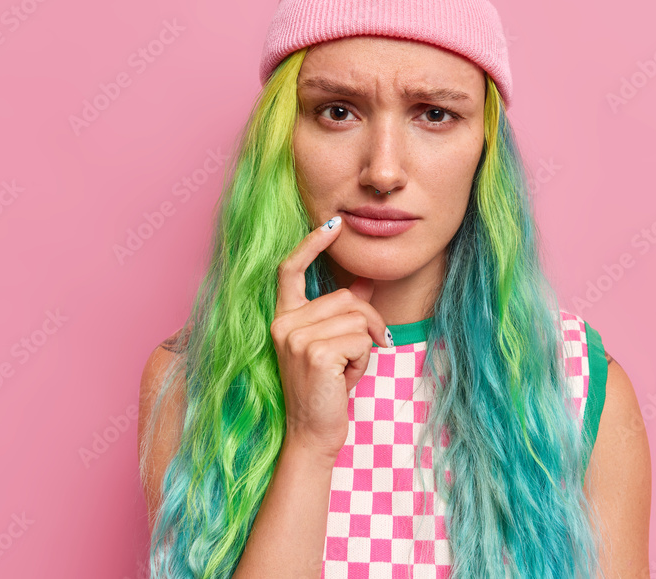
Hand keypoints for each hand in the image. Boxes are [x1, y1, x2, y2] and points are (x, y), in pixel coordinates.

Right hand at [270, 215, 391, 459]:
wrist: (312, 434)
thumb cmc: (325, 391)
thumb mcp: (332, 345)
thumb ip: (342, 312)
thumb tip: (364, 283)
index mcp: (283, 318)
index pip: (291, 269)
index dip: (312, 243)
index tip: (333, 222)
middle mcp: (283, 323)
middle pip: (345, 297)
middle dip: (369, 320)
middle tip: (372, 347)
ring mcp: (296, 337)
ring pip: (357, 316)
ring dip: (367, 344)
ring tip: (349, 369)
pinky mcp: (315, 353)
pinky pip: (361, 338)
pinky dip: (365, 358)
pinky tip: (348, 378)